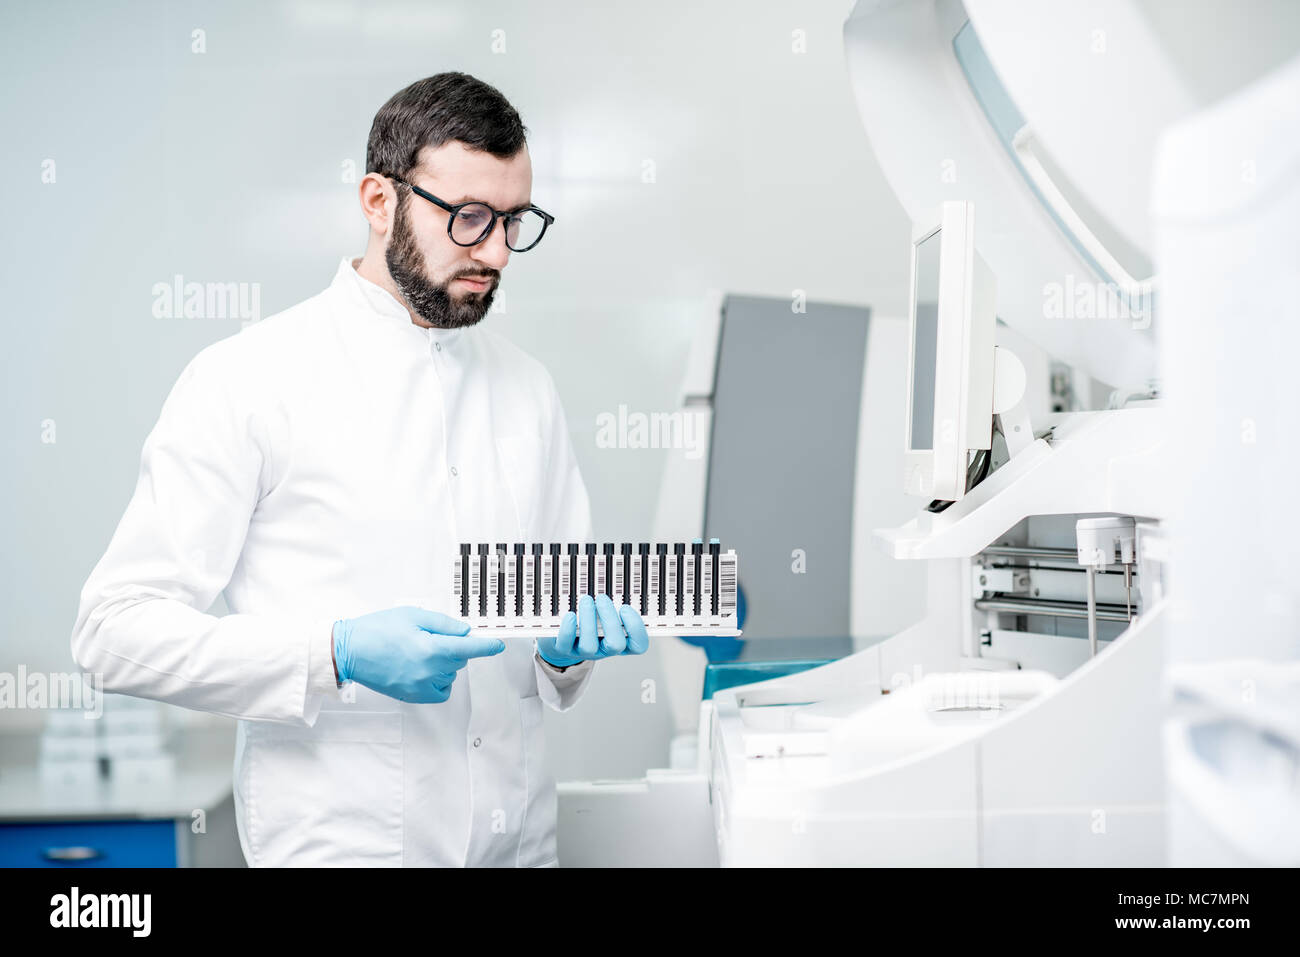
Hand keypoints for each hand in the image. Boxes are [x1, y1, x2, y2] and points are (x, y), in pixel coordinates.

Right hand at [333, 606, 503, 702]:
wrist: (350, 650)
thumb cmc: (377, 630)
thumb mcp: (413, 615)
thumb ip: (443, 624)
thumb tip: (463, 631)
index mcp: (431, 649)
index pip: (469, 649)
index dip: (486, 646)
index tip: (497, 645)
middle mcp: (429, 671)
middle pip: (460, 660)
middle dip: (454, 647)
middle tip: (431, 636)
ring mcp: (420, 686)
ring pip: (450, 674)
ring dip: (445, 663)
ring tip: (420, 651)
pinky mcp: (412, 696)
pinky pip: (440, 691)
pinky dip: (439, 681)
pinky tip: (425, 669)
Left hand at [537, 594, 649, 668]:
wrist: (566, 640)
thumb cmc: (592, 623)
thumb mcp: (607, 616)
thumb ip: (614, 608)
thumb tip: (615, 590)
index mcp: (621, 641)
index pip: (638, 645)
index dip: (636, 628)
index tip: (625, 608)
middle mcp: (605, 649)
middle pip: (615, 645)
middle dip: (610, 620)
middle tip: (602, 599)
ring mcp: (585, 652)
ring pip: (589, 646)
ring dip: (588, 620)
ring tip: (586, 600)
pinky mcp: (565, 649)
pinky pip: (566, 644)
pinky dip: (568, 629)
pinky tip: (570, 615)